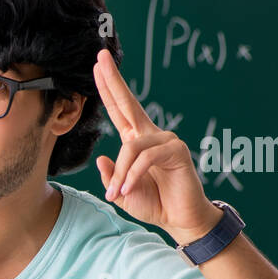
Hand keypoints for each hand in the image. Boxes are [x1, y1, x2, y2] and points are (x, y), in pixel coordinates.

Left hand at [92, 49, 221, 243]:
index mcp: (136, 142)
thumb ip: (111, 176)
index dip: (108, 89)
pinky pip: (146, 157)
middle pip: (128, 103)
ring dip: (121, 174)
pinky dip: (133, 175)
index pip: (119, 110)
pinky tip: (127, 190)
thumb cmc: (154, 204)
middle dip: (113, 81)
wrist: (179, 220)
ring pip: (131, 147)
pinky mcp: (177, 150)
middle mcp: (150, 136)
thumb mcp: (122, 192)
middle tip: (100, 58)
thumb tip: (102, 159)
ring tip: (117, 194)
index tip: (98, 66)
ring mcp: (165, 140)